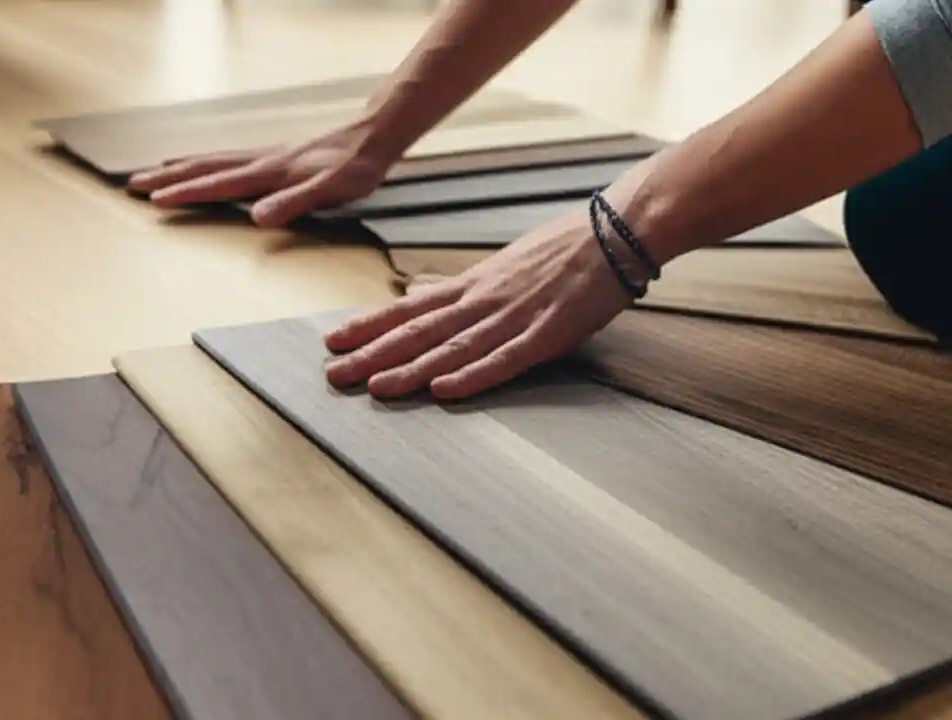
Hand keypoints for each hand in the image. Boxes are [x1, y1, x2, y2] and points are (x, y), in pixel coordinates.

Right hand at [127, 122, 395, 227]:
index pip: (218, 185)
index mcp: (270, 172)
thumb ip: (295, 203)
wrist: (371, 137)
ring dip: (181, 168)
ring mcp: (265, 155)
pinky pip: (228, 157)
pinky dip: (205, 161)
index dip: (185, 194)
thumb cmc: (355, 167)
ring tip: (154, 173)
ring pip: (213, 160)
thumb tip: (258, 219)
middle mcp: (261, 160)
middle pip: (204, 168)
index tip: (154, 201)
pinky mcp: (273, 155)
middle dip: (167, 178)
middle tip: (133, 186)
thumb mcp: (332, 190)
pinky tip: (203, 165)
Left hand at [323, 212, 634, 399]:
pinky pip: (505, 359)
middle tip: (334, 373)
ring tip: (377, 386)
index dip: (370, 325)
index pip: (410, 308)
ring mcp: (514, 316)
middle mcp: (484, 300)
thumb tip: (417, 293)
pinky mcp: (547, 333)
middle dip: (374, 353)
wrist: (617, 230)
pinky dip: (474, 375)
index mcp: (473, 284)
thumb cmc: (563, 248)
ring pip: (453, 347)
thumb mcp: (501, 264)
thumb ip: (460, 286)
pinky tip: (446, 389)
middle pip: (420, 330)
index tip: (334, 340)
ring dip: (412, 368)